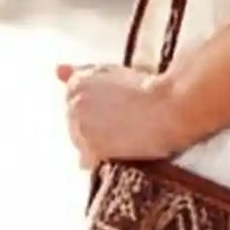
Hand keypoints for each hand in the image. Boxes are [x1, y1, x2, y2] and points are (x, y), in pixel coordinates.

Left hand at [56, 64, 188, 169]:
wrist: (170, 108)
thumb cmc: (149, 88)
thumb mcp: (112, 72)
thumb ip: (80, 72)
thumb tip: (58, 69)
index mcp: (78, 82)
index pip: (73, 100)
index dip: (97, 107)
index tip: (115, 107)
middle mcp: (74, 104)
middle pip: (74, 122)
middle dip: (93, 123)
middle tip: (123, 121)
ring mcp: (81, 128)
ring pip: (80, 141)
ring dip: (96, 141)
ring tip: (124, 134)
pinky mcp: (93, 149)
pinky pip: (86, 160)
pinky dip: (98, 158)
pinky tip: (117, 151)